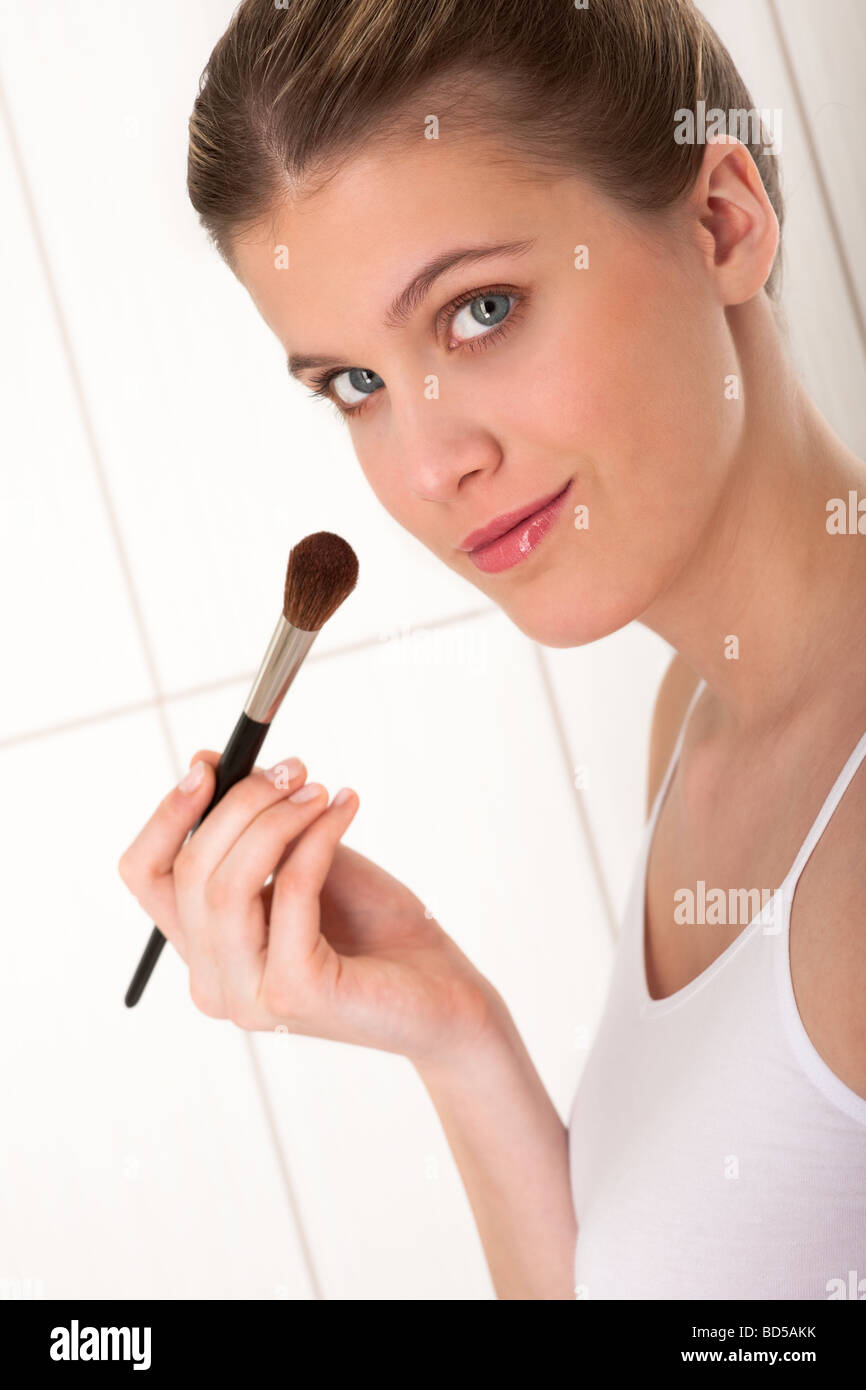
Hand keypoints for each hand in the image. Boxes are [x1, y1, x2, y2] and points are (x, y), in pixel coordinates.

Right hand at [118, 751, 501, 1066]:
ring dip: (276, 819)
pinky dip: (318, 837)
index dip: (167, 816)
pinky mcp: (295, 993)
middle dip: (241, 803)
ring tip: (319, 791)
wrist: (442, 993)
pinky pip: (290, 891)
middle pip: (189, 872)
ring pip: (228, 886)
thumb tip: (205, 761)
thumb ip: (256, 824)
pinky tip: (345, 808)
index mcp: (204, 950)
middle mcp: (214, 981)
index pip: (146, 878)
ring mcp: (249, 996)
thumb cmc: (374, 930)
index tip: (207, 766)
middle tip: (294, 770)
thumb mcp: (303, 860)